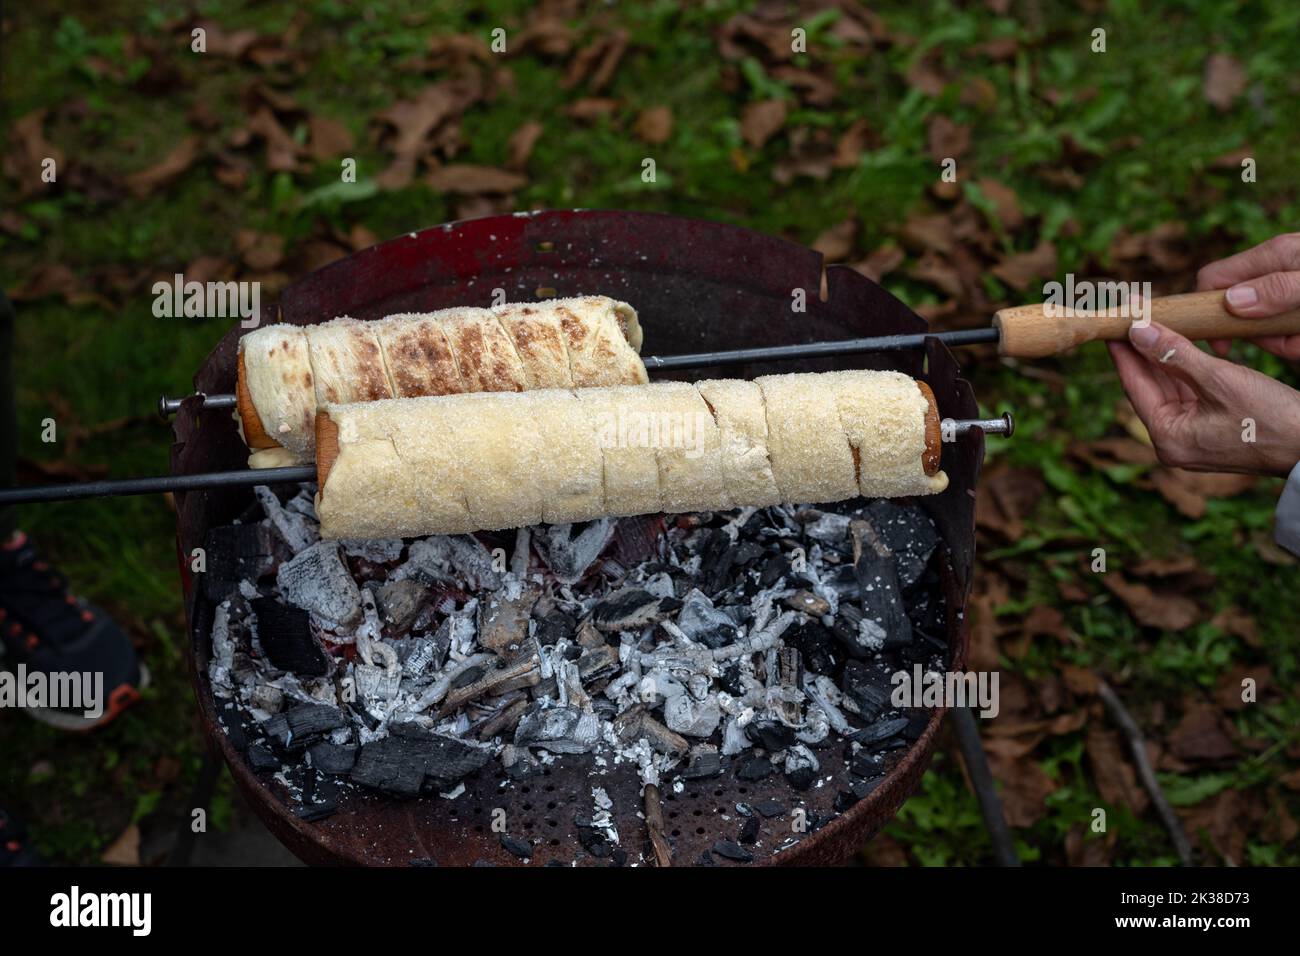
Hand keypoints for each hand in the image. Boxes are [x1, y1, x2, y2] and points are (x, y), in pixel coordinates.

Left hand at [1108, 322, 1299, 476]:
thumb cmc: (1272, 417)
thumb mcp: (1220, 379)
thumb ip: (1175, 355)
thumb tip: (1137, 331)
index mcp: (1168, 437)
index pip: (1135, 385)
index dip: (1123, 350)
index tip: (1112, 324)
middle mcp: (1173, 442)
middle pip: (1149, 387)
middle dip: (1141, 351)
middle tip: (1130, 317)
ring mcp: (1191, 439)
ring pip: (1168, 390)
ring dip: (1161, 359)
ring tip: (1149, 325)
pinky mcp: (1209, 432)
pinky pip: (1187, 396)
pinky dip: (1182, 371)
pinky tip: (1176, 347)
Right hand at [1197, 233, 1299, 358]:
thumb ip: (1276, 288)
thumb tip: (1230, 302)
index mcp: (1270, 256)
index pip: (1211, 279)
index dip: (1204, 309)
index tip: (1220, 343)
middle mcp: (1273, 271)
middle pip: (1235, 308)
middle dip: (1253, 333)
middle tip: (1281, 341)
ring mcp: (1285, 289)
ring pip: (1261, 324)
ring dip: (1279, 339)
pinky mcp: (1293, 305)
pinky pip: (1283, 331)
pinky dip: (1293, 340)